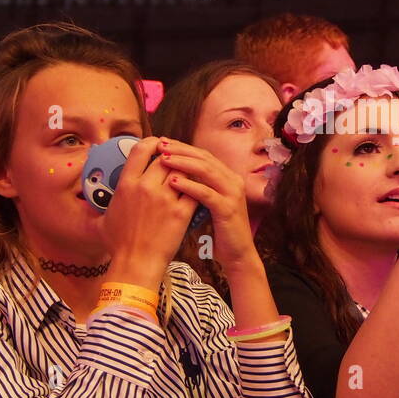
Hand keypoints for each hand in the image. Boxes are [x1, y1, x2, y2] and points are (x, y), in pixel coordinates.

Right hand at [102, 136, 196, 285]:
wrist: (136, 264)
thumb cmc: (118, 245)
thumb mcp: (101, 222)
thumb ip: (98, 207)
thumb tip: (86, 203)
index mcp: (126, 184)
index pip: (141, 149)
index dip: (153, 143)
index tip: (158, 145)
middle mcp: (145, 187)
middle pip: (166, 159)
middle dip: (172, 160)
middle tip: (176, 166)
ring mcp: (164, 198)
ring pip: (182, 172)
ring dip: (185, 174)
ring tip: (186, 181)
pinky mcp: (181, 212)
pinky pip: (193, 191)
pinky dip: (195, 191)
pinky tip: (194, 195)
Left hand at [152, 137, 255, 268]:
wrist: (238, 254)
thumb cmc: (218, 230)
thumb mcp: (208, 203)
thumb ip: (198, 187)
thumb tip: (174, 173)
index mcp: (227, 177)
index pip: (203, 155)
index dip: (183, 147)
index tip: (162, 143)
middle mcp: (233, 181)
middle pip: (204, 158)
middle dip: (181, 150)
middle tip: (160, 146)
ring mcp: (232, 194)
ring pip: (206, 171)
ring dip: (183, 163)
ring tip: (163, 159)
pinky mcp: (228, 209)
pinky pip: (207, 193)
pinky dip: (189, 186)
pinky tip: (173, 182)